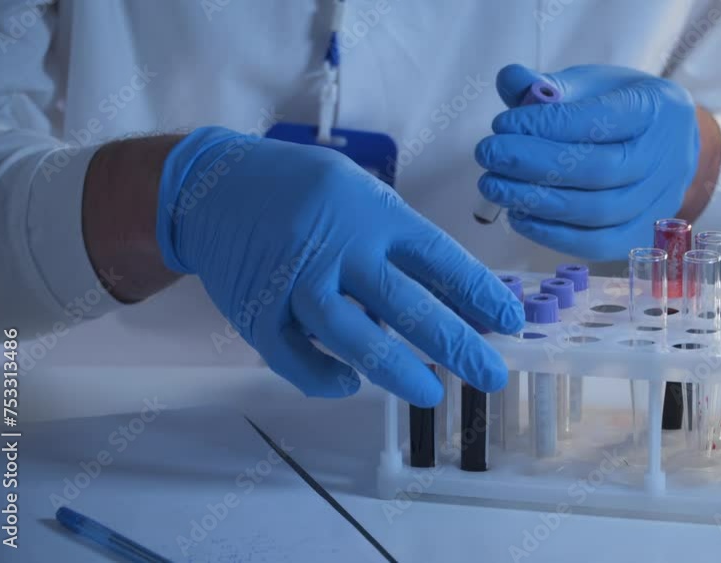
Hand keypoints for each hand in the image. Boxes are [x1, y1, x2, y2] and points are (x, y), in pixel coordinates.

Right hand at [156, 127, 523, 406]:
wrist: (210, 184)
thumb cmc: (301, 188)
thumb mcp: (359, 191)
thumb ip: (397, 240)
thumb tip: (452, 299)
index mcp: (372, 212)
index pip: (439, 258)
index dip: (480, 294)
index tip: (510, 322)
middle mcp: (337, 246)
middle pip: (406, 304)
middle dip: (456, 344)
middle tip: (491, 375)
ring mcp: (294, 280)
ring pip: (352, 336)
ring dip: (397, 371)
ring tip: (431, 393)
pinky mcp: (256, 310)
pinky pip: (295, 357)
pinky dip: (324, 377)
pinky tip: (350, 384)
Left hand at [476, 64, 699, 260]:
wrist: (664, 145)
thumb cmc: (619, 110)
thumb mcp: (591, 85)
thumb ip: (550, 86)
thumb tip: (511, 81)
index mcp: (657, 108)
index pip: (601, 121)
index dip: (547, 126)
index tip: (503, 125)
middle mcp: (666, 158)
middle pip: (599, 169)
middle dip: (535, 164)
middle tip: (489, 155)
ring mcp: (659, 202)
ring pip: (597, 211)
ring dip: (537, 201)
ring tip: (494, 185)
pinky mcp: (642, 235)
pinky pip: (597, 245)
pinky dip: (553, 235)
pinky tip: (519, 215)